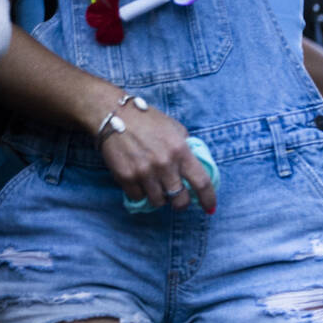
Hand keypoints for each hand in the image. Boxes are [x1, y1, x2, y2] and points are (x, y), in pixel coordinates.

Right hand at [98, 103, 215, 213]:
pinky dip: (141, 193)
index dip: (208, 199)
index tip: (210, 208)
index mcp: (181, 151)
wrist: (112, 114)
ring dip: (160, 198)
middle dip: (181, 203)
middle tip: (177, 199)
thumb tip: (195, 165)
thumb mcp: (174, 128)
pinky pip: (139, 198)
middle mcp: (164, 164)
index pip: (201, 182)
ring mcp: (145, 172)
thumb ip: (186, 147)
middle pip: (180, 200)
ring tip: (155, 186)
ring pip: (159, 202)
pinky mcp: (126, 177)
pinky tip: (139, 182)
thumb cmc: (146, 120)